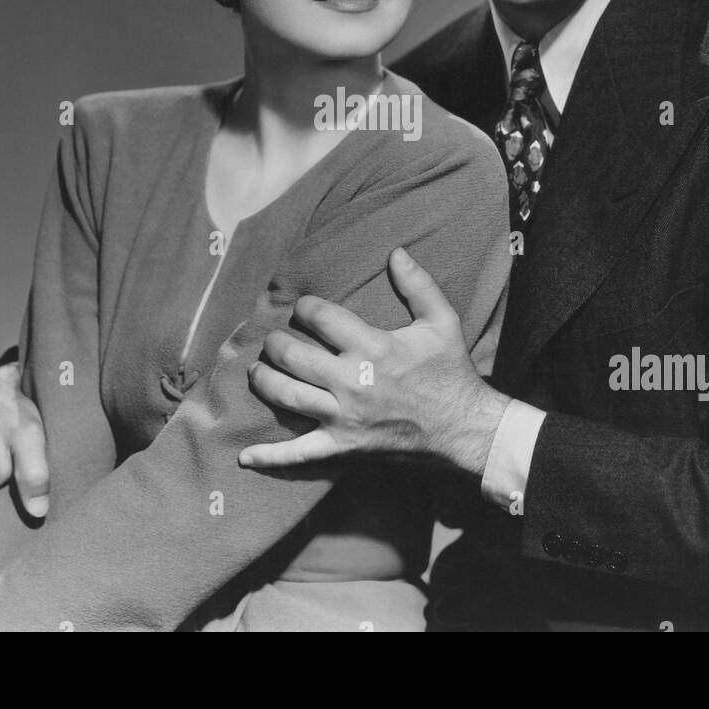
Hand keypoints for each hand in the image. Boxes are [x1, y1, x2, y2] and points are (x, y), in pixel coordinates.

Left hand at [240, 247, 509, 476]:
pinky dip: (270, 457)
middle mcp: (352, 382)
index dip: (306, 307)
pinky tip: (244, 455)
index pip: (322, 317)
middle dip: (277, 343)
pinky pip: (300, 454)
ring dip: (265, 381)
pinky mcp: (343, 446)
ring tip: (257, 371)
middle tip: (275, 339)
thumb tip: (396, 252)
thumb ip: (418, 285)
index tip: (303, 306)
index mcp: (373, 347)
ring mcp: (344, 417)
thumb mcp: (442, 322)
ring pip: (288, 396)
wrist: (464, 428)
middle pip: (294, 356)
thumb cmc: (451, 372)